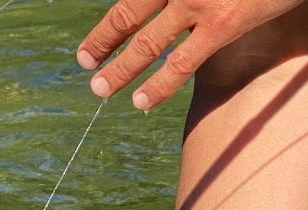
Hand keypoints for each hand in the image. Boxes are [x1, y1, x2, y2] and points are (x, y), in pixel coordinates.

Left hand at [77, 0, 307, 109]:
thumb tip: (167, 12)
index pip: (130, 0)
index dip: (106, 26)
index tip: (91, 45)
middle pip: (125, 16)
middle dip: (101, 44)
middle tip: (86, 66)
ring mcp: (196, 2)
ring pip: (146, 44)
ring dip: (119, 69)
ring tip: (100, 89)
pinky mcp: (221, 25)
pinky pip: (182, 62)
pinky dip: (158, 85)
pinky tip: (140, 102)